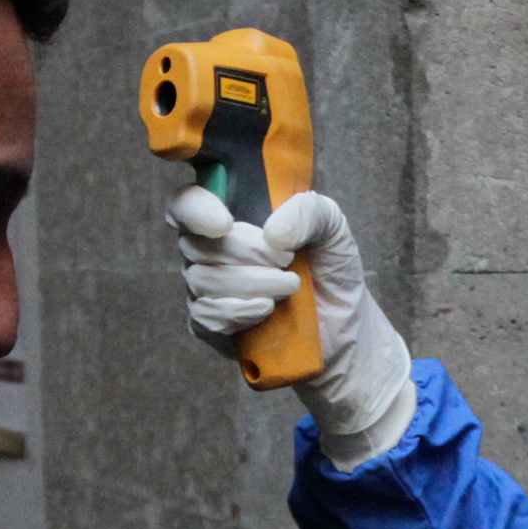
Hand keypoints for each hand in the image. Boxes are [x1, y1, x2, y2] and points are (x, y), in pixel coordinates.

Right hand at [167, 188, 414, 467]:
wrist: (341, 325)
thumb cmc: (329, 268)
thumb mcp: (332, 228)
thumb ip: (308, 212)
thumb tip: (272, 233)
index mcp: (230, 213)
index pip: (186, 203)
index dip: (194, 210)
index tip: (225, 224)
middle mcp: (209, 250)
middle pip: (195, 244)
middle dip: (245, 252)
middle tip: (288, 261)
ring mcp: (205, 289)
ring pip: (202, 281)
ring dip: (251, 284)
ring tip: (289, 288)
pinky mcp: (210, 324)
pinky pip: (205, 316)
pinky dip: (238, 312)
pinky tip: (267, 311)